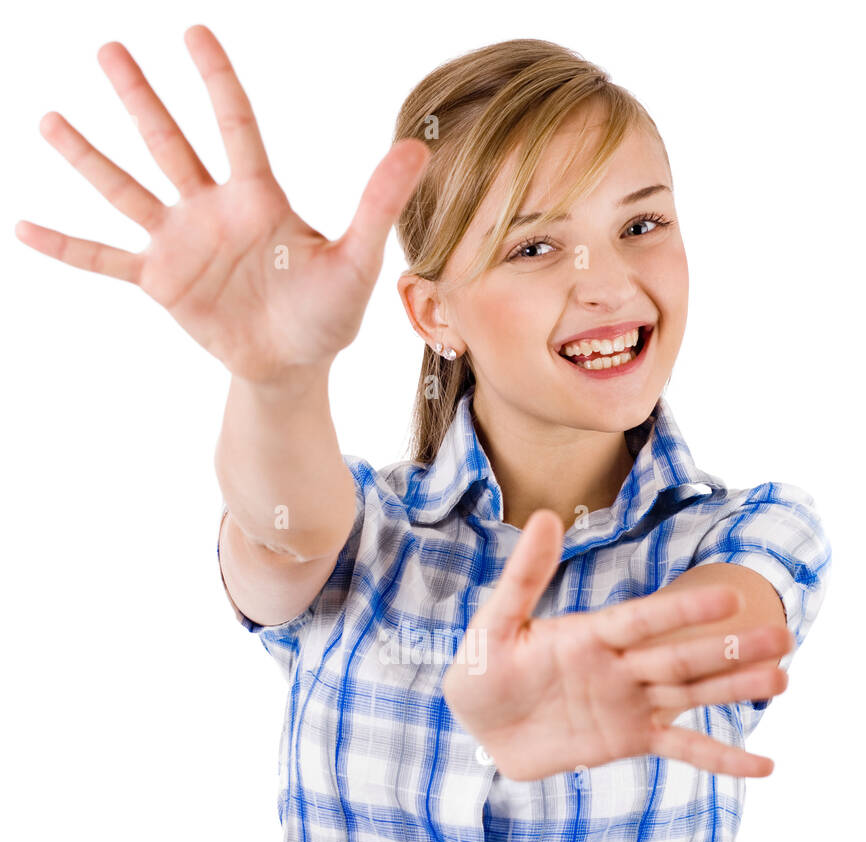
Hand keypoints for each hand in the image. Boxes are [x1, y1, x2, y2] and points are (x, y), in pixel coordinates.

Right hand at [14, 25, 429, 381]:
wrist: (294, 366)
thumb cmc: (328, 314)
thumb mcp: (355, 261)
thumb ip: (377, 204)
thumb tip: (419, 146)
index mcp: (258, 196)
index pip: (234, 125)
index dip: (215, 81)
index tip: (194, 34)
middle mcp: (212, 209)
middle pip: (169, 143)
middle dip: (140, 98)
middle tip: (110, 49)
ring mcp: (180, 243)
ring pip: (128, 190)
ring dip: (90, 158)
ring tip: (49, 119)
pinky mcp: (160, 282)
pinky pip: (105, 260)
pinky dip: (68, 247)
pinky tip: (25, 229)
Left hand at [441, 510, 794, 779]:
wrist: (478, 726)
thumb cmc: (481, 670)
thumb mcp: (493, 625)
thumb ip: (524, 578)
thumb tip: (549, 518)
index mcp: (593, 634)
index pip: (645, 619)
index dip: (682, 610)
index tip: (725, 596)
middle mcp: (621, 664)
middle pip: (682, 655)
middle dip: (730, 647)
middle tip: (781, 635)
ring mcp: (630, 702)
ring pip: (691, 693)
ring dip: (734, 687)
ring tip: (781, 678)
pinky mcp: (630, 739)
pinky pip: (682, 749)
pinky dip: (720, 758)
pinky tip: (763, 766)